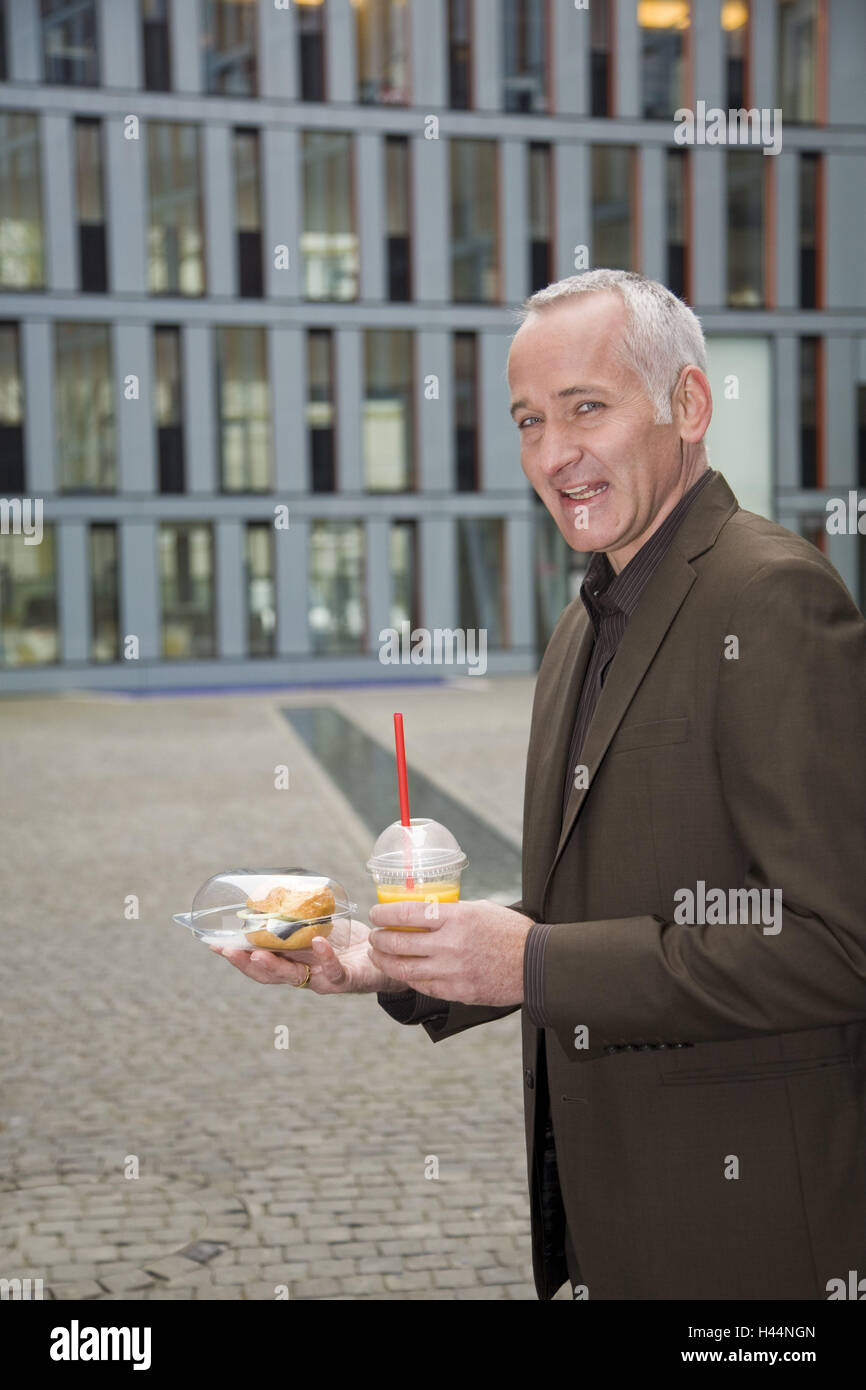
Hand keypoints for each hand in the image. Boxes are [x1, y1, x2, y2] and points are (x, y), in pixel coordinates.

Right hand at [209, 918, 406, 993]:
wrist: (385, 956)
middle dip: (245, 963)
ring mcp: (322, 979)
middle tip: (228, 951)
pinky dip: (325, 957)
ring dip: (274, 966)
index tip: (214, 945)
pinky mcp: (346, 979)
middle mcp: (302, 974)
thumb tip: (274, 890)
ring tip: (259, 954)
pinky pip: (333, 971)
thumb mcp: (320, 925)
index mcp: (292, 960)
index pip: (259, 962)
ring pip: (293, 978)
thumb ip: (299, 917)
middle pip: (268, 974)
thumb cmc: (349, 941)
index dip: (237, 956)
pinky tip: (317, 943)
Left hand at [366, 899, 534, 1005]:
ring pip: (404, 969)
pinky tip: (403, 972)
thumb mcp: (480, 909)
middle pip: (399, 942)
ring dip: (385, 961)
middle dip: (379, 939)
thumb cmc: (510, 932)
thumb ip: (451, 912)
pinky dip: (409, 979)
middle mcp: (450, 944)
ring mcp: (452, 971)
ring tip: (378, 955)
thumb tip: (425, 911)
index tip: (375, 913)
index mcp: (456, 917)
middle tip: (374, 936)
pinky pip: (423, 986)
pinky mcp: (457, 991)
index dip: (384, 914)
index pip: (407, 913)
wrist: (535, 965)